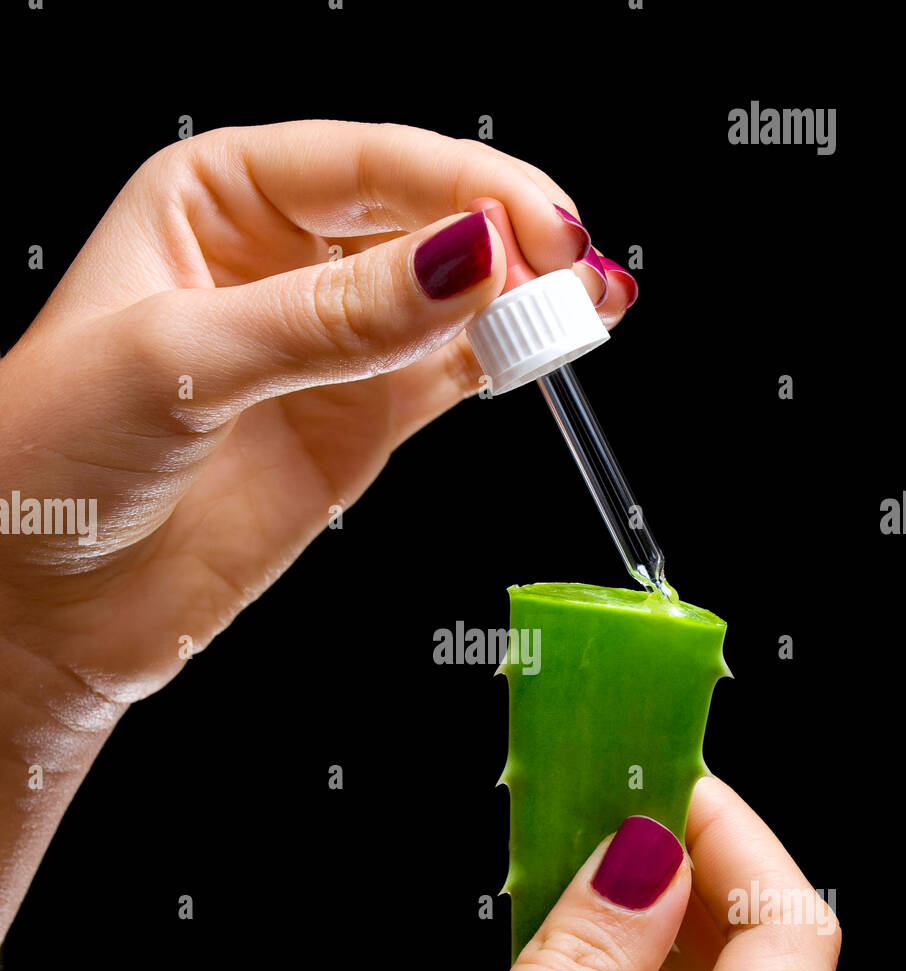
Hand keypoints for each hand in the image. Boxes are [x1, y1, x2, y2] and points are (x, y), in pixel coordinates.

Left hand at [0, 119, 633, 701]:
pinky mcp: (358, 423)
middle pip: (422, 219)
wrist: (44, 602)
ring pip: (450, 298)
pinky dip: (502, 364)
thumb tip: (464, 262)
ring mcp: (328, 344)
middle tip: (569, 267)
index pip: (365, 164)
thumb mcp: (184, 363)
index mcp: (217, 196)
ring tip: (583, 308)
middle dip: (502, 236)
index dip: (459, 186)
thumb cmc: (53, 456)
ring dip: (520, 300)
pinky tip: (544, 352)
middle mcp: (281, 259)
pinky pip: (448, 376)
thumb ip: (330, 318)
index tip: (531, 226)